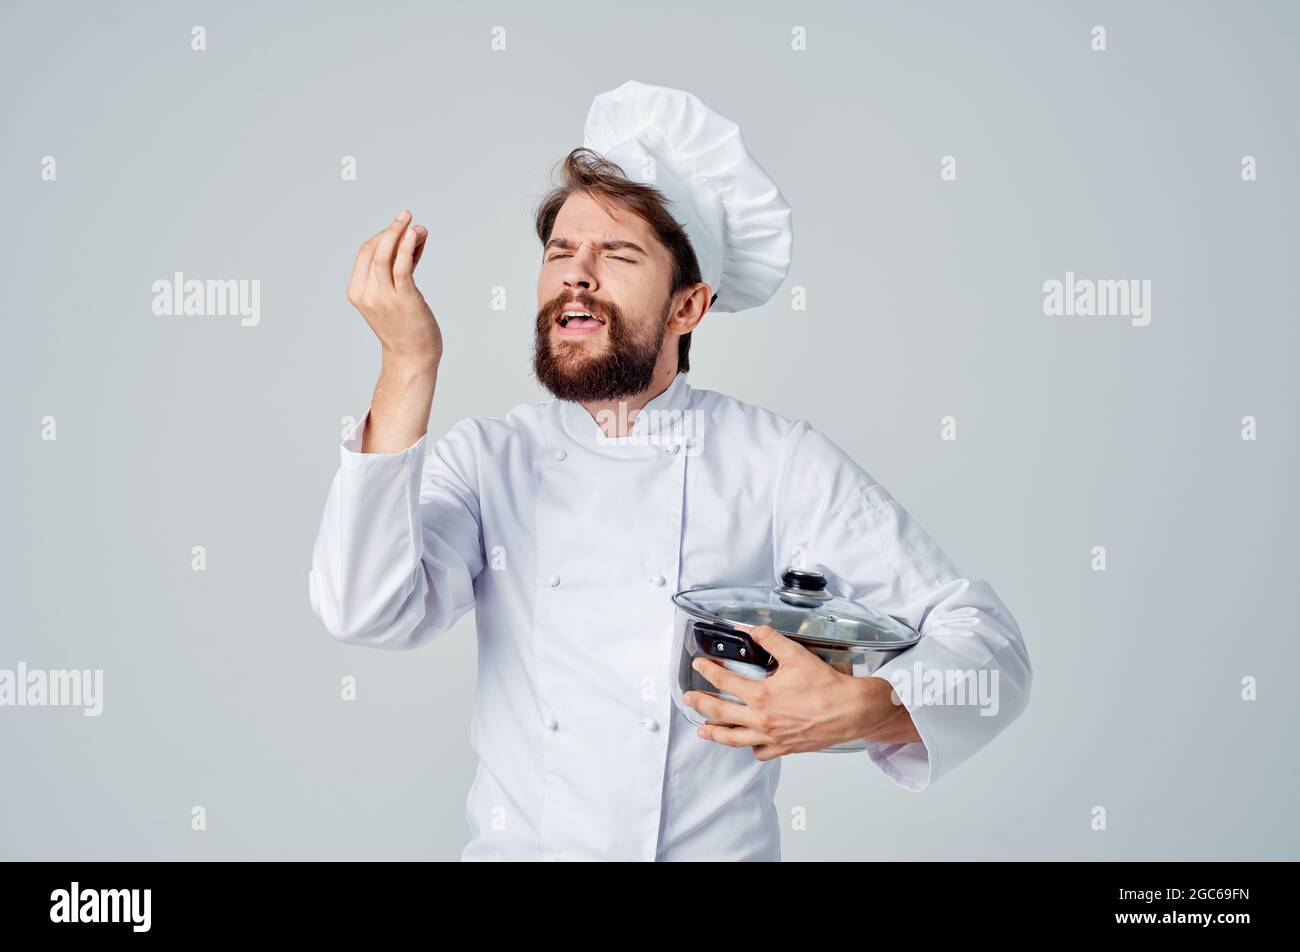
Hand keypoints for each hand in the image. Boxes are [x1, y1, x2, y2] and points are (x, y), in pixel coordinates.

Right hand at [346, 210, 440, 367]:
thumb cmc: (405, 326)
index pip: (365, 253)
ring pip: (385, 255)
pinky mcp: (404, 300)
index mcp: (357, 292)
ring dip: (398, 233)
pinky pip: (402, 267)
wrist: (412, 358)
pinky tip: (414, 235)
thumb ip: (401, 266)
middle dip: (390, 230)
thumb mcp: (394, 295)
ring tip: (411, 220)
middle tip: (406, 216)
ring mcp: (384, 298)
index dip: (383, 235)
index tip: (401, 228)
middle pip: (373, 250)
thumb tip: (414, 235)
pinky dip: (407, 248)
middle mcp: (367, 294)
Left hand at [682, 625, 919, 759]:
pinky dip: (750, 747)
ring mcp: (772, 737)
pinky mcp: (785, 747)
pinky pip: (760, 752)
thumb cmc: (827, 686)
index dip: (708, 671)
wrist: (851, 710)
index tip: (699, 665)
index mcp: (762, 696)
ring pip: (734, 739)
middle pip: (720, 714)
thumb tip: (750, 628)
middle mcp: (762, 719)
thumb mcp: (796, 654)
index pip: (724, 682)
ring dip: (715, 733)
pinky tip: (746, 742)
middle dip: (700, 704)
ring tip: (702, 730)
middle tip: (688, 698)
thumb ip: (769, 639)